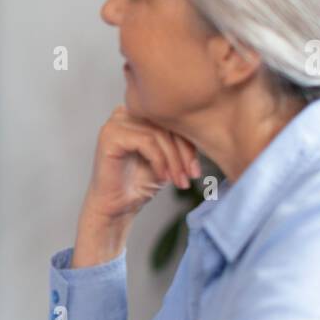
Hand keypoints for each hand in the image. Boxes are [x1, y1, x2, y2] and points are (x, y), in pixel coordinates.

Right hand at [73, 107, 200, 266]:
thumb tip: (208, 129)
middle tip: (190, 177)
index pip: (173, 118)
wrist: (117, 207)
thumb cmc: (141, 183)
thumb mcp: (169, 157)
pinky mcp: (110, 135)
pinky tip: (163, 178)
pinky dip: (159, 161)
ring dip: (173, 160)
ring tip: (178, 181)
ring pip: (159, 134)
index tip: (196, 170)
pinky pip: (146, 141)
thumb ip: (180, 139)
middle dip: (183, 153)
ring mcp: (115, 122)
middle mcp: (126, 112)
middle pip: (167, 124)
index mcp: (139, 112)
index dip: (189, 142)